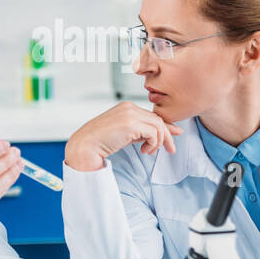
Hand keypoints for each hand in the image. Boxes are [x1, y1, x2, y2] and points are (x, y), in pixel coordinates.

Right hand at [64, 102, 181, 171]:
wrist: (85, 147)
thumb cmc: (101, 142)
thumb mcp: (125, 134)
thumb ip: (140, 132)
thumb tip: (158, 135)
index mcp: (126, 107)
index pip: (152, 115)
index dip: (165, 126)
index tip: (174, 134)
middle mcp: (129, 107)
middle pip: (158, 120)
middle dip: (167, 136)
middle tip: (170, 149)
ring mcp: (130, 114)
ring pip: (158, 126)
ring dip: (158, 142)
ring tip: (148, 152)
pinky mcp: (131, 124)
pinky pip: (154, 133)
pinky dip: (153, 144)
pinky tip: (145, 151)